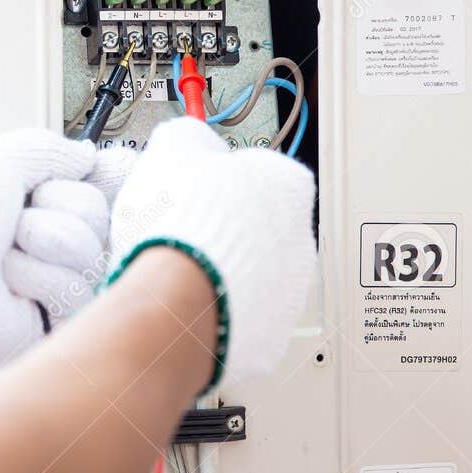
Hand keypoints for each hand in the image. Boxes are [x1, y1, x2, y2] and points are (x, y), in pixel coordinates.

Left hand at [0, 130, 107, 377]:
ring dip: (44, 242)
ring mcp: (44, 281)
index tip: (108, 170)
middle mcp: (36, 239)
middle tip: (15, 218)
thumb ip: (49, 150)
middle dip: (60, 206)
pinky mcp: (47, 322)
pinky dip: (38, 279)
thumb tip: (87, 155)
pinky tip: (6, 287)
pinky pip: (77, 291)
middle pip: (97, 213)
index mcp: (23, 199)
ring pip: (91, 251)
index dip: (99, 179)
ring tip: (1, 255)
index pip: (88, 184)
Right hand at [108, 118, 315, 385]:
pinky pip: (244, 316)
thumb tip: (189, 136)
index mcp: (286, 185)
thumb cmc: (180, 227)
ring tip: (179, 268)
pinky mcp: (270, 336)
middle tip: (184, 228)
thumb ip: (189, 136)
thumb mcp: (172, 149)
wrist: (176, 303)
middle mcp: (300, 238)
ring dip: (223, 271)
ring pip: (254, 274)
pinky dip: (220, 311)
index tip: (202, 181)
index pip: (262, 170)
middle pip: (261, 225)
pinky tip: (188, 302)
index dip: (224, 176)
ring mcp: (289, 291)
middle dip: (226, 228)